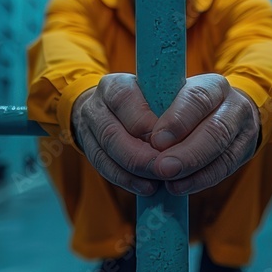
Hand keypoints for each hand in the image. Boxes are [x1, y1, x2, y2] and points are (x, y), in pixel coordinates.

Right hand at [71, 73, 161, 195]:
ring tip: (157, 182)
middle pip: (112, 131)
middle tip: (165, 168)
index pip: (125, 99)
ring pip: (106, 150)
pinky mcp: (87, 146)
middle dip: (141, 154)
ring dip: (134, 170)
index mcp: (117, 84)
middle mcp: (98, 101)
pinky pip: (103, 166)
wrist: (110, 106)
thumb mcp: (160, 96)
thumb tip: (183, 138)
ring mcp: (90, 124)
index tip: (168, 141)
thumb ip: (170, 109)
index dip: (147, 122)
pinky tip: (145, 187)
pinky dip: (125, 179)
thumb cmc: (148, 102)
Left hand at [148, 74, 260, 194]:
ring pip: (223, 151)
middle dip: (187, 152)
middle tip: (162, 168)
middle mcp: (232, 103)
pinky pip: (224, 168)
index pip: (197, 97)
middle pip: (215, 129)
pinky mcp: (244, 150)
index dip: (177, 120)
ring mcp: (242, 127)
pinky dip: (200, 180)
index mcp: (211, 84)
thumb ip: (156, 111)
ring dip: (193, 170)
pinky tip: (180, 187)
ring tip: (170, 182)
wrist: (228, 110)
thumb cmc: (187, 105)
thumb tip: (138, 138)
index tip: (156, 140)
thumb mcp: (172, 97)